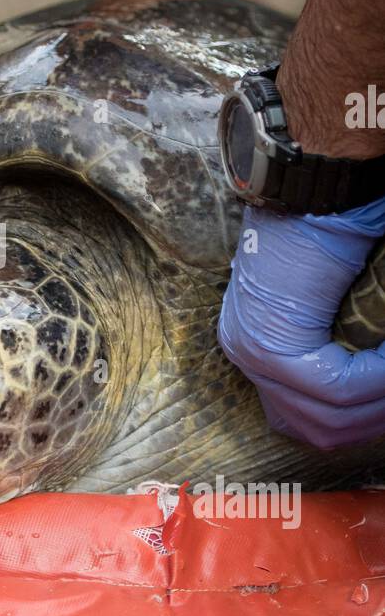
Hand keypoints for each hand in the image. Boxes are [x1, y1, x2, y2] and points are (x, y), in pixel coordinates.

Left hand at [219, 200, 384, 448]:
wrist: (313, 187)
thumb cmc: (333, 230)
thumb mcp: (334, 304)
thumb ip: (341, 350)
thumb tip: (369, 379)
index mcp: (256, 342)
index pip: (299, 419)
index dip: (352, 422)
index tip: (381, 410)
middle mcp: (244, 351)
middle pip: (313, 428)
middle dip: (368, 421)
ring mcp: (250, 352)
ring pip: (327, 418)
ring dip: (376, 403)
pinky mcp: (269, 346)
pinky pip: (333, 389)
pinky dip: (374, 381)